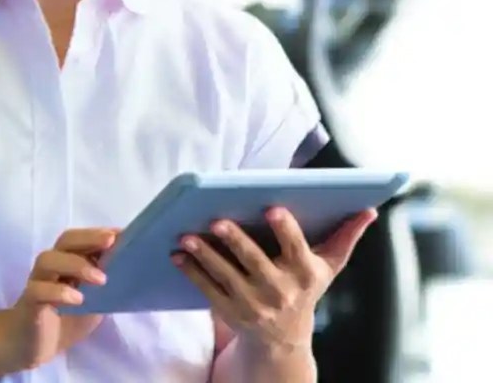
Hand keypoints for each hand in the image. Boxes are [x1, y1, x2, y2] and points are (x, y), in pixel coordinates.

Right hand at [4, 227, 119, 369]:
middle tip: (111, 242)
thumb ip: (106, 284)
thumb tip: (133, 270)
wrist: (32, 345)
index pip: (81, 239)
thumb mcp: (94, 300)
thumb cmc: (66, 319)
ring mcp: (38, 283)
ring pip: (48, 260)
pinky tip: (77, 299)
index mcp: (67, 262)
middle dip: (89, 238)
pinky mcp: (29, 303)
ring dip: (75, 264)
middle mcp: (51, 266)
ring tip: (100, 279)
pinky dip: (58, 292)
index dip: (100, 233)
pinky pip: (38, 290)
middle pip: (65, 241)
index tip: (123, 233)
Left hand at [173, 207, 377, 354]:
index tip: (272, 208)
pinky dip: (191, 272)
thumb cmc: (306, 289)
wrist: (285, 338)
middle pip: (255, 262)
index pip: (297, 249)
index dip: (286, 230)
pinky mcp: (231, 312)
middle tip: (216, 220)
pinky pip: (207, 289)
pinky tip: (177, 254)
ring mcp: (254, 304)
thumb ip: (346, 237)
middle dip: (236, 241)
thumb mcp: (329, 267)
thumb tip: (370, 210)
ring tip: (187, 236)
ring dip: (205, 256)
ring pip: (226, 276)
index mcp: (306, 274)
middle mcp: (281, 291)